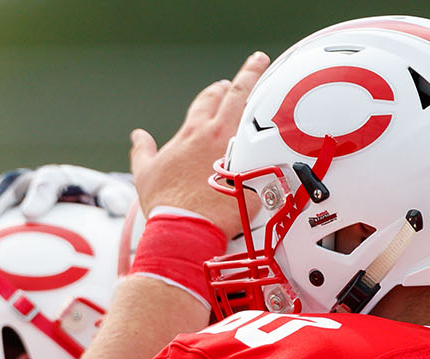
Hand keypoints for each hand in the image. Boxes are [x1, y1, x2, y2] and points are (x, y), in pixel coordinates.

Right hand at [0, 165, 135, 229]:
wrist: (101, 202)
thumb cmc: (111, 205)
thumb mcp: (119, 201)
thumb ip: (117, 201)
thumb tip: (114, 206)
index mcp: (66, 177)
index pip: (50, 181)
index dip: (40, 195)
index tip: (30, 213)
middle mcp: (40, 179)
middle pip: (14, 186)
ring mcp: (23, 191)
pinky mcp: (12, 204)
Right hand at [129, 51, 269, 234]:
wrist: (185, 226)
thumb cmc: (165, 203)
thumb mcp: (145, 172)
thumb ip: (142, 150)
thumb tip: (138, 136)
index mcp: (193, 132)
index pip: (207, 99)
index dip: (216, 90)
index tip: (223, 85)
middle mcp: (218, 135)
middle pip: (237, 94)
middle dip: (249, 74)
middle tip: (259, 61)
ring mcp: (240, 150)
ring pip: (258, 116)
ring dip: (267, 100)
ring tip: (278, 85)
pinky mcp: (256, 170)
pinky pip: (273, 150)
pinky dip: (280, 137)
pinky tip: (291, 130)